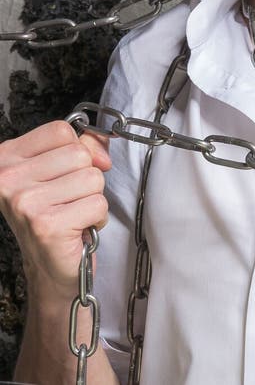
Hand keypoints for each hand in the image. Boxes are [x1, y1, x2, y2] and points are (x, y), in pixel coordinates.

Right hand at [0, 120, 110, 299]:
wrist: (48, 269)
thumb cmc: (55, 215)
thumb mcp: (60, 171)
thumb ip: (81, 147)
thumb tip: (101, 152)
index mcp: (7, 158)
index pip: (60, 130)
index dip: (78, 148)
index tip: (70, 170)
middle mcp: (9, 179)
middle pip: (79, 154)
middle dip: (86, 177)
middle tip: (70, 199)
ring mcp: (26, 203)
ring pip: (92, 178)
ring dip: (92, 198)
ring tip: (73, 214)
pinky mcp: (47, 226)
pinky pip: (98, 204)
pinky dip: (97, 218)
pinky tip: (79, 229)